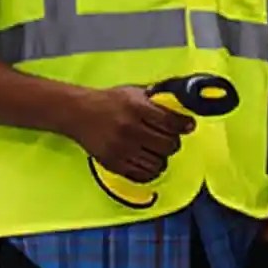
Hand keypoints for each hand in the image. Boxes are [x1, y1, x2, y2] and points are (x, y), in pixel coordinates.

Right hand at [65, 85, 194, 182]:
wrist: (78, 113)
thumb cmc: (109, 101)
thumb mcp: (134, 92)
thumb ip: (157, 97)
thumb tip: (182, 100)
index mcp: (136, 108)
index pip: (171, 121)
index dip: (184, 125)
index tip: (189, 126)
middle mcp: (130, 129)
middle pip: (168, 145)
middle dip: (173, 141)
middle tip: (170, 138)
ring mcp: (121, 149)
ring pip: (158, 163)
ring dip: (162, 157)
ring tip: (158, 150)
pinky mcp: (114, 164)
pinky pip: (143, 175)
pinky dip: (151, 170)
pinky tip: (149, 161)